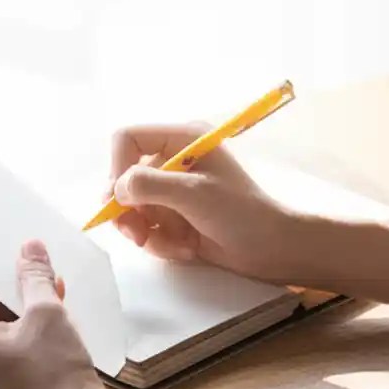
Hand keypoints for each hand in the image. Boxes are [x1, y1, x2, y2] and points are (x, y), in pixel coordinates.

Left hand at [0, 240, 120, 388]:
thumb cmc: (55, 370)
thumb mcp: (47, 312)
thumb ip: (35, 277)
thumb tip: (29, 248)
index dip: (6, 276)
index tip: (29, 267)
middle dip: (23, 298)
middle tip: (51, 285)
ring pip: (8, 335)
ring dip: (33, 318)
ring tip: (60, 307)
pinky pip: (18, 355)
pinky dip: (35, 341)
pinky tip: (60, 335)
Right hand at [106, 123, 307, 282]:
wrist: (273, 249)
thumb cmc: (241, 213)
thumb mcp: (195, 194)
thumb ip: (151, 185)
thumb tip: (116, 190)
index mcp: (182, 139)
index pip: (128, 139)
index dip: (117, 167)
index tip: (120, 199)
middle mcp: (174, 160)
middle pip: (124, 178)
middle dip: (129, 211)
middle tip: (137, 235)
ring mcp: (173, 190)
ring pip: (133, 208)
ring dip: (147, 232)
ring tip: (173, 245)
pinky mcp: (175, 216)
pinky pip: (148, 227)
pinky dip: (161, 242)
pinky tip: (186, 249)